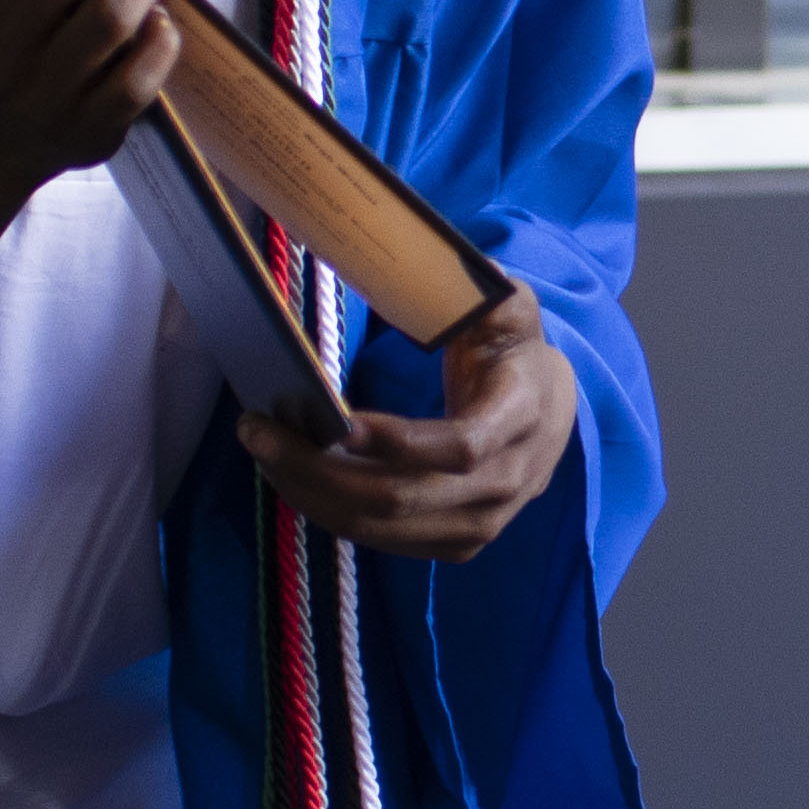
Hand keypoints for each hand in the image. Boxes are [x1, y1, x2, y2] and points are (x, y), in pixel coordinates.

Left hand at [238, 282, 578, 561]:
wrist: (550, 414)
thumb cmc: (514, 352)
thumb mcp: (509, 309)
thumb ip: (483, 289)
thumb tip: (442, 263)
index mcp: (520, 418)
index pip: (459, 447)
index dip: (396, 442)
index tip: (336, 421)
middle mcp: (505, 483)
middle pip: (400, 496)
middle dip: (319, 470)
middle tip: (258, 432)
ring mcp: (480, 524)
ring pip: (381, 526)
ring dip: (312, 493)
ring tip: (263, 452)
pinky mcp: (457, 545)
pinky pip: (382, 539)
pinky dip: (330, 511)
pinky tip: (294, 477)